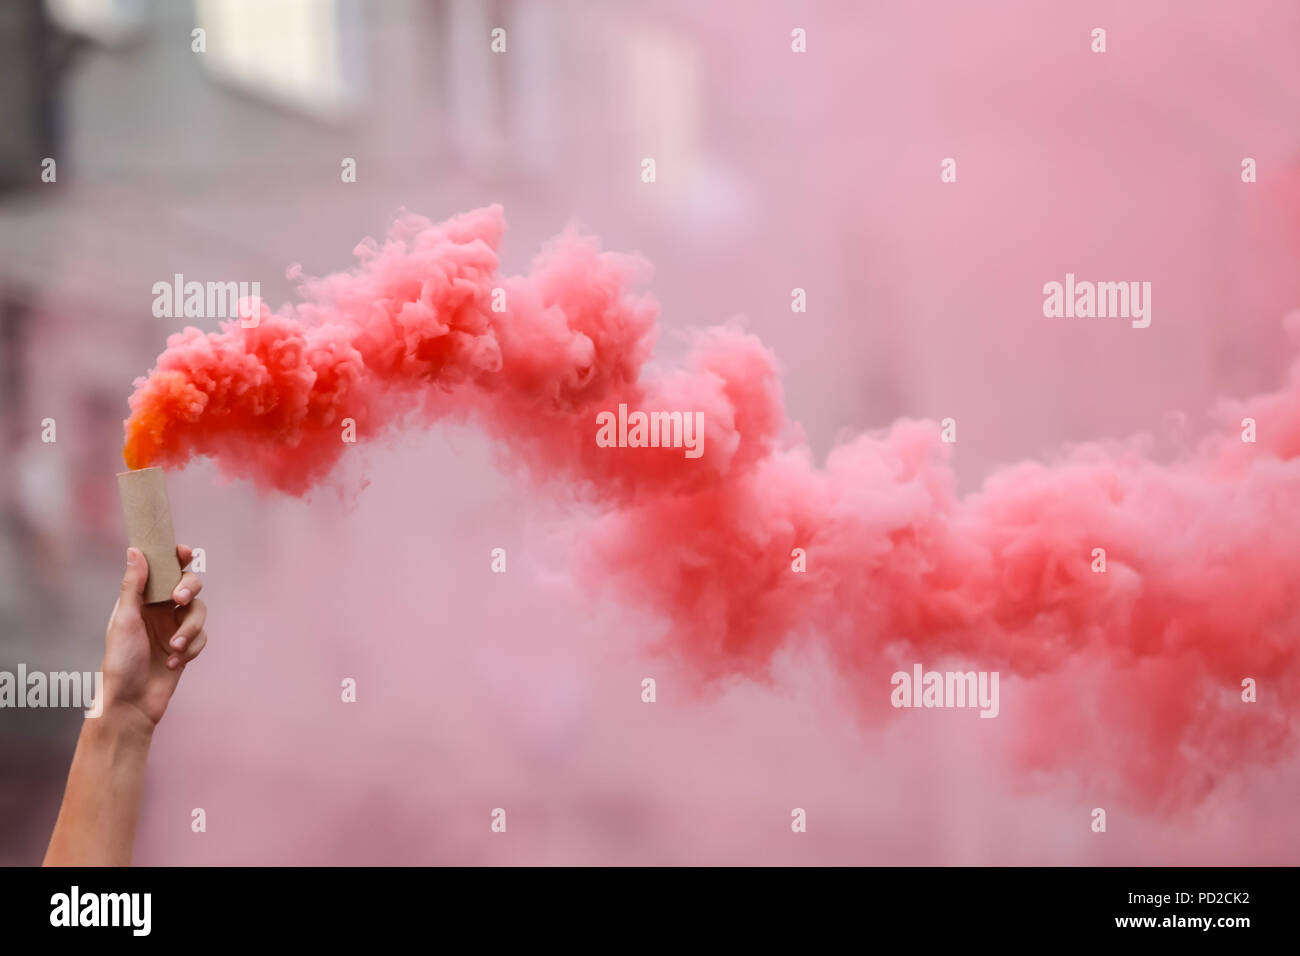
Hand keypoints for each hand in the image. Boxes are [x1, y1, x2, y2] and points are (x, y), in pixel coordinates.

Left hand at [102, 546, 208, 727]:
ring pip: (199, 612)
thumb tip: (135, 550)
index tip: (185, 553)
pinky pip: (202, 638)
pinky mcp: (186, 648)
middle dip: (189, 590)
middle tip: (180, 600)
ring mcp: (174, 628)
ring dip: (190, 629)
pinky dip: (191, 649)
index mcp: (142, 600)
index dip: (176, 558)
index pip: (163, 570)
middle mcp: (160, 611)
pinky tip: (173, 663)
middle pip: (189, 586)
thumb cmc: (120, 662)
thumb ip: (133, 585)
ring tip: (175, 647)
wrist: (131, 703)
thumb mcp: (124, 620)